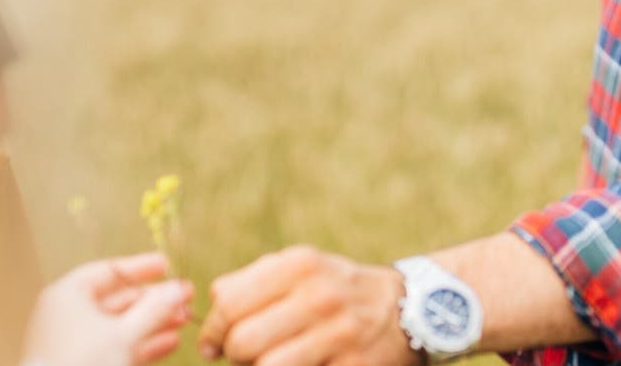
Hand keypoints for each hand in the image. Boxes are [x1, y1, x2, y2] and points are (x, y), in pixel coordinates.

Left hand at [21, 252, 193, 365]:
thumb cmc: (82, 364)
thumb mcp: (125, 334)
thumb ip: (155, 308)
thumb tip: (179, 288)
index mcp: (69, 295)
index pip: (110, 270)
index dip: (141, 268)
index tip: (168, 266)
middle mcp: (68, 314)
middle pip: (118, 300)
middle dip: (155, 301)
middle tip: (184, 298)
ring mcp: (73, 342)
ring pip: (120, 325)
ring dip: (153, 323)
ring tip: (184, 321)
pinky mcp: (81, 364)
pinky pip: (114, 346)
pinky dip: (140, 344)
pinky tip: (168, 344)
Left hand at [198, 245, 419, 365]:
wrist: (409, 309)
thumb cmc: (337, 289)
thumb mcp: (304, 268)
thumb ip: (254, 281)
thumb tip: (211, 311)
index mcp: (301, 265)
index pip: (228, 301)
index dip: (212, 329)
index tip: (214, 342)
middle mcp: (320, 295)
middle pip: (242, 340)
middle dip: (233, 356)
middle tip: (241, 357)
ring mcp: (340, 334)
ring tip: (267, 362)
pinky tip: (301, 365)